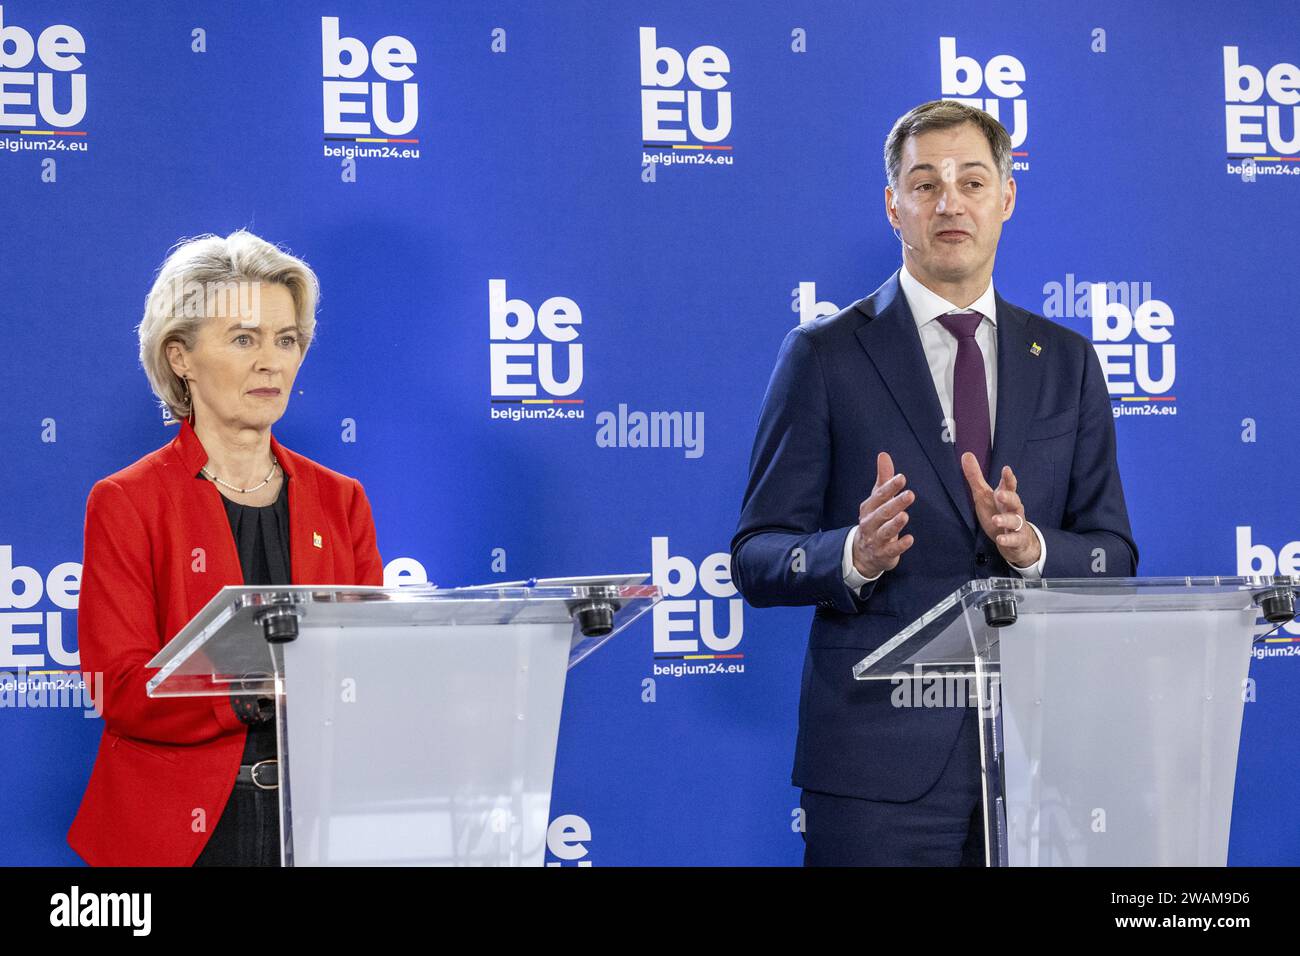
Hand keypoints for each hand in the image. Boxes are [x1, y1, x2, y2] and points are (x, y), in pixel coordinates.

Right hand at [852, 452, 914, 577]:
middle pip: (882, 513)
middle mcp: (869, 523)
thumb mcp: (877, 500)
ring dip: (894, 524)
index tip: (901, 478)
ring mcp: (875, 539)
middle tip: (910, 495)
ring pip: (884, 531)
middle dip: (895, 504)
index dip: (890, 487)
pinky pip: (891, 550)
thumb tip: (884, 455)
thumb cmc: (874, 521)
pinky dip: (899, 545)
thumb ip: (883, 479)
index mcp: (868, 508)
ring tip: (905, 515)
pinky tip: (910, 539)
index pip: (879, 496)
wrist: (862, 553)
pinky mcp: (883, 554)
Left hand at [960, 453, 1040, 567]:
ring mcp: (1017, 525)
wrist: (1017, 541)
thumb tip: (966, 454)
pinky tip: (1000, 539)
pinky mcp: (1017, 540)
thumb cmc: (998, 512)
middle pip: (1014, 501)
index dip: (1008, 477)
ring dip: (1006, 520)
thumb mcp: (984, 495)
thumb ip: (975, 477)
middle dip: (1008, 497)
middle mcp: (1013, 509)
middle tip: (999, 494)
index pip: (1009, 485)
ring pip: (1015, 520)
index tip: (1006, 469)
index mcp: (1005, 497)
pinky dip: (1008, 539)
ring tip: (996, 520)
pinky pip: (1015, 539)